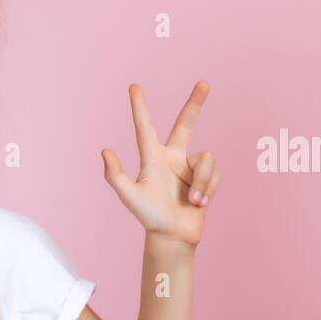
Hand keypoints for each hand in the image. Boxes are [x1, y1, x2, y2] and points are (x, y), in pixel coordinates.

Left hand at [101, 81, 221, 247]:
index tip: (134, 86)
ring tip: (193, 201)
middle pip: (185, 124)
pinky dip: (209, 189)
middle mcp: (173, 157)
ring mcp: (191, 167)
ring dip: (202, 183)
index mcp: (152, 158)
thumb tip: (105, 151)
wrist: (172, 236)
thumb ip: (116, 176)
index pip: (145, 127)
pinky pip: (215, 174)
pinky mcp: (207, 177)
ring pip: (206, 160)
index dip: (139, 106)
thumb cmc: (149, 217)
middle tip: (204, 83)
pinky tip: (200, 203)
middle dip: (195, 103)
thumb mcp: (130, 197)